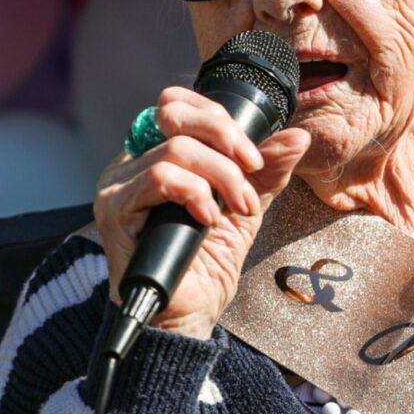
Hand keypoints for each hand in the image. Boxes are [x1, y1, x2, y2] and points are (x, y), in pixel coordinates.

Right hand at [94, 86, 310, 339]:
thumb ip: (268, 168)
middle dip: (225, 136)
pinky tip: (208, 219)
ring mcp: (119, 183)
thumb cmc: (210, 258)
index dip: (218, 116)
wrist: (191, 311)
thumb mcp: (247, 203)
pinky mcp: (115, 209)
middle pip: (173, 111)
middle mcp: (132, 161)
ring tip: (237, 208)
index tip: (253, 154)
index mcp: (159, 152)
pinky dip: (195, 193)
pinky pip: (159, 177)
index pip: (178, 103)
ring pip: (176, 148)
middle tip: (251, 168)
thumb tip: (299, 135)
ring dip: (221, 175)